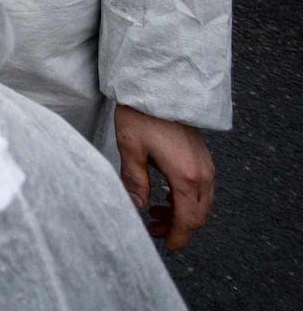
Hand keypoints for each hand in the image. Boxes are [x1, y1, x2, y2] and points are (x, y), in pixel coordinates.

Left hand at [114, 104, 214, 250]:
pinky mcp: (202, 159)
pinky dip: (186, 200)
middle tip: (154, 231)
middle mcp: (202, 174)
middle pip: (198, 215)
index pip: (187, 219)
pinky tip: (166, 197)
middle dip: (178, 228)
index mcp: (185, 176)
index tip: (167, 247)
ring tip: (155, 214)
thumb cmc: (142, 115)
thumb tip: (138, 207)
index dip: (178, 237)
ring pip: (201, 203)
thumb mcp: (130, 148)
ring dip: (182, 214)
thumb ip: (135, 181)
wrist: (160, 87)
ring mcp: (205, 166)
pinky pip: (201, 189)